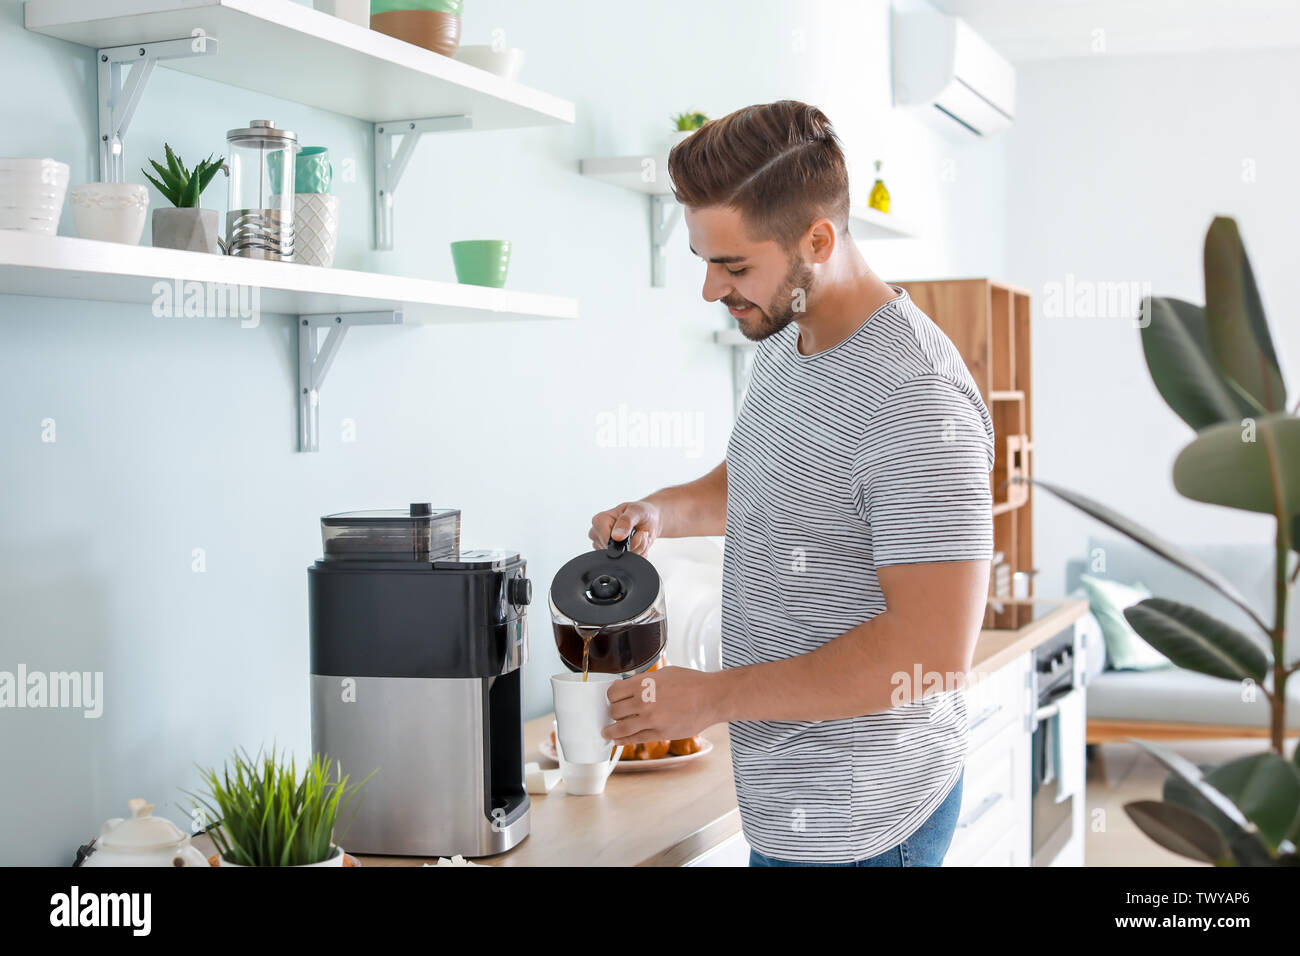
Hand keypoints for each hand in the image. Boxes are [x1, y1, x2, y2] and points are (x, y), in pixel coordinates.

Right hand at [588, 500, 661, 554]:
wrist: (649, 520)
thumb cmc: (641, 512)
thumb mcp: (637, 511)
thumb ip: (626, 521)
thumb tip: (616, 537)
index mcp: (599, 520)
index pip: (605, 540)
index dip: (622, 541)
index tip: (633, 532)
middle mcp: (598, 535)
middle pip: (615, 552)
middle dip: (633, 545)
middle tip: (639, 533)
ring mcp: (603, 547)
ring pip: (623, 558)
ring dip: (637, 549)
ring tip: (639, 537)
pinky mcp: (612, 556)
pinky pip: (628, 562)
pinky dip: (638, 554)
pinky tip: (638, 544)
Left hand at [601, 666, 718, 743]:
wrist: (712, 698)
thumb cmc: (691, 683)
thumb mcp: (664, 673)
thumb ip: (643, 681)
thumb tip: (624, 686)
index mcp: (644, 683)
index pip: (613, 693)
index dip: (611, 696)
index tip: (612, 699)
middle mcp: (644, 701)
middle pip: (614, 711)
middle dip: (612, 712)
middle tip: (614, 713)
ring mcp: (652, 719)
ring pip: (621, 728)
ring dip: (611, 731)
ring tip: (607, 732)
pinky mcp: (660, 733)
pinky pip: (635, 739)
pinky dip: (623, 740)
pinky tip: (619, 740)